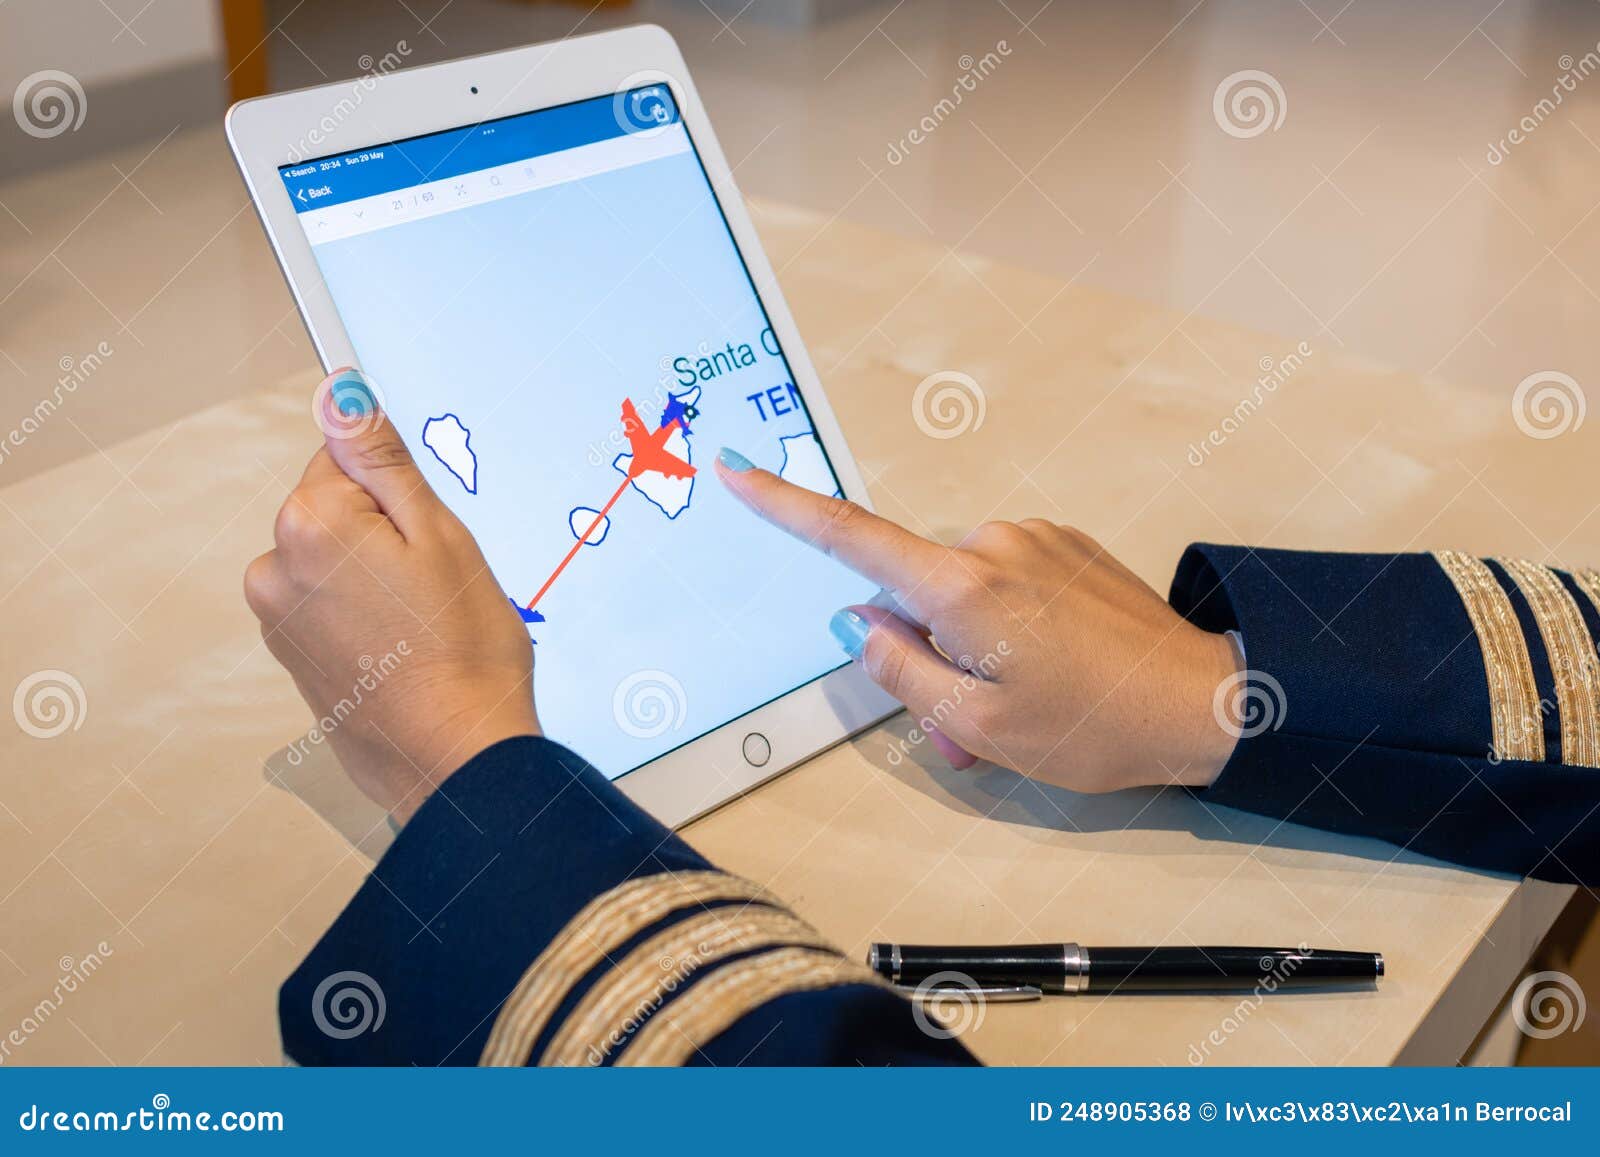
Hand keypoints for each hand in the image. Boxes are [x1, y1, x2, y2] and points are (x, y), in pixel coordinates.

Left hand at [245, 369, 538, 823]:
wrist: (453, 758)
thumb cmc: (461, 654)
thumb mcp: (440, 536)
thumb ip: (382, 458)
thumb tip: (341, 392)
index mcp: (309, 524)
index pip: (349, 456)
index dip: (403, 492)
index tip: (429, 535)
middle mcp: (274, 567)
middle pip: (339, 507)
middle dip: (389, 533)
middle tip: (437, 582)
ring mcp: (276, 618)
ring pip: (337, 557)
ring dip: (377, 575)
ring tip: (424, 621)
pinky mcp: (291, 655)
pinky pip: (330, 603)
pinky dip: (366, 614)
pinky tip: (406, 646)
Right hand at [715, 450, 1239, 792]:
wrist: (1202, 700)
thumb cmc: (1094, 724)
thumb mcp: (977, 724)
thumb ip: (900, 670)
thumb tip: (862, 625)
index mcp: (962, 587)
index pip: (851, 539)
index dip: (785, 507)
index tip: (738, 472)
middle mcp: (993, 544)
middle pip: (914, 591)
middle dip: (924, 653)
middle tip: (969, 725)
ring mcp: (1034, 539)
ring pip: (963, 593)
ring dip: (970, 647)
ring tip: (1021, 706)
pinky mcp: (1065, 546)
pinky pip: (1006, 582)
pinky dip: (1007, 627)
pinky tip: (1051, 669)